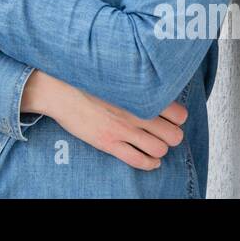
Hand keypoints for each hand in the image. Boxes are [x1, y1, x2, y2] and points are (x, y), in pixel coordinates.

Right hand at [21, 70, 186, 170]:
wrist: (60, 90)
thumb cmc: (88, 80)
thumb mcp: (119, 76)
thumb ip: (139, 85)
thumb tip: (156, 91)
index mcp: (140, 93)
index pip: (179, 114)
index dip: (177, 119)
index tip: (171, 118)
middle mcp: (136, 112)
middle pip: (174, 135)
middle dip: (172, 136)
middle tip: (164, 133)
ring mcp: (123, 129)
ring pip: (159, 149)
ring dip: (160, 150)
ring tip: (155, 146)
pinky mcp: (109, 142)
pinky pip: (138, 160)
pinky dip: (150, 164)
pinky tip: (150, 160)